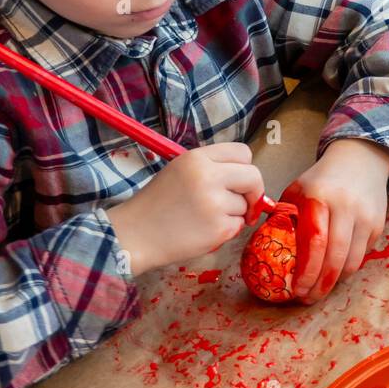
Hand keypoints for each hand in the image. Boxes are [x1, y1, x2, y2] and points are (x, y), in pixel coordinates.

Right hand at [106, 142, 263, 275]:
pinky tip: (203, 231)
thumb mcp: (179, 171)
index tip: (241, 179)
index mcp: (197, 158)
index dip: (245, 166)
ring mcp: (214, 203)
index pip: (242, 152)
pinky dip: (226, 231)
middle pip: (253, 176)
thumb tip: (247, 179)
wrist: (134, 234)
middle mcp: (208, 177)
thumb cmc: (157, 204)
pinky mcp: (218, 228)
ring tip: (205, 218)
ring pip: (245, 205)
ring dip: (233, 214)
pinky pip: (238, 226)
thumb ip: (211, 168)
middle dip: (254, 190)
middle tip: (245, 202)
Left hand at [281, 139, 388, 303]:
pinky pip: (361, 256)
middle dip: (321, 285)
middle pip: (335, 258)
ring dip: (335, 281)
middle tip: (307, 299)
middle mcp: (346, 207)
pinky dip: (346, 268)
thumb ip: (283, 217)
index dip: (306, 270)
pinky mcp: (378, 224)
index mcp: (319, 197)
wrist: (361, 159)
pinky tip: (334, 271)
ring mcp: (365, 217)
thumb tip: (264, 252)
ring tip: (319, 289)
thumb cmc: (322, 179)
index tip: (295, 289)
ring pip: (352, 262)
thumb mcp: (298, 190)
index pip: (314, 242)